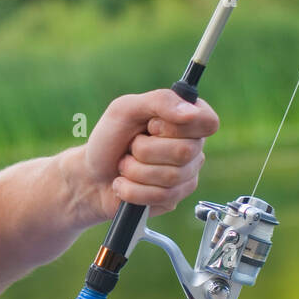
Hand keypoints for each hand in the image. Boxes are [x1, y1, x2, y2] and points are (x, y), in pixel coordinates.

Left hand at [79, 89, 218, 220]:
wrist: (91, 176)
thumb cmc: (109, 139)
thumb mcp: (126, 108)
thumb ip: (160, 101)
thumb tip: (192, 111)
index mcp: (187, 119)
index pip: (207, 122)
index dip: (176, 127)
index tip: (152, 126)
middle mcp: (193, 146)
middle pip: (184, 151)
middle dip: (144, 150)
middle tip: (131, 147)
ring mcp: (186, 175)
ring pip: (170, 177)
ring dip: (135, 171)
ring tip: (125, 166)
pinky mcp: (174, 198)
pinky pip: (160, 196)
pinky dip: (132, 190)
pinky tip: (124, 184)